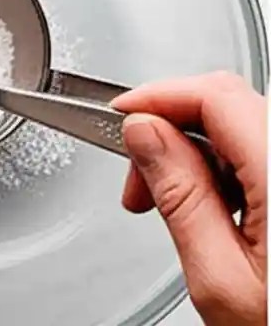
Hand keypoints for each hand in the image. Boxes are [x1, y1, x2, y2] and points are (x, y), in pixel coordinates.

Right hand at [112, 73, 266, 325]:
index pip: (217, 97)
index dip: (158, 97)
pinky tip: (213, 207)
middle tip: (137, 182)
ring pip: (247, 125)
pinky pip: (265, 151)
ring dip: (197, 152)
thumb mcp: (220, 279)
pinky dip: (229, 167)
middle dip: (170, 129)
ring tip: (171, 203)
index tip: (119, 119)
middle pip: (231, 104)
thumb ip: (180, 198)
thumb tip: (143, 133)